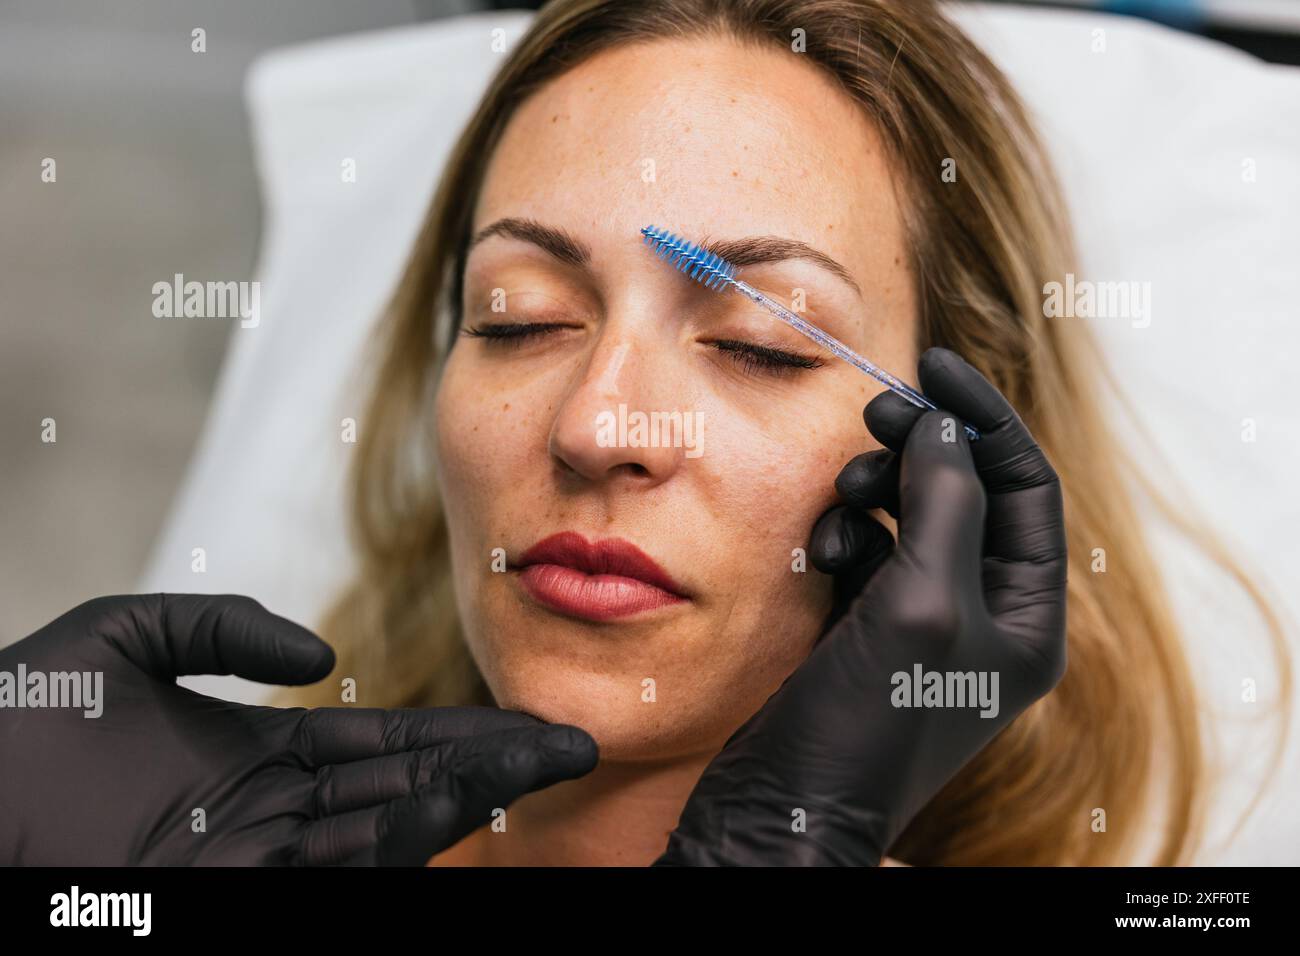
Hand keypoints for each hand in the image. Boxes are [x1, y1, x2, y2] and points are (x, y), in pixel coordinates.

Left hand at [0, 593, 596, 864]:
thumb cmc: (9, 724)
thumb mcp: (119, 641)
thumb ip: (221, 628)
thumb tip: (322, 660)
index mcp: (258, 756)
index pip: (383, 743)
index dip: (457, 732)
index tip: (525, 722)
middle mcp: (272, 812)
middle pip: (404, 786)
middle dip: (489, 767)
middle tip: (571, 744)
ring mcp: (253, 859)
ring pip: (382, 830)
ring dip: (461, 799)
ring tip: (535, 763)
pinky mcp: (225, 891)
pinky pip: (326, 866)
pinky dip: (392, 839)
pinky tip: (443, 808)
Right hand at [656, 347, 1067, 865]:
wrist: (784, 807)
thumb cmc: (865, 723)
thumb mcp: (919, 602)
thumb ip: (942, 504)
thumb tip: (943, 427)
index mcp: (1025, 617)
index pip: (1025, 488)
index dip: (984, 419)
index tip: (931, 365)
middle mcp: (983, 617)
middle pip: (966, 494)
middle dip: (920, 449)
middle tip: (873, 409)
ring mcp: (923, 624)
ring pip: (911, 518)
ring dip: (874, 492)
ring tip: (840, 496)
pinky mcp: (868, 631)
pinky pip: (868, 553)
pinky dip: (844, 535)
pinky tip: (820, 547)